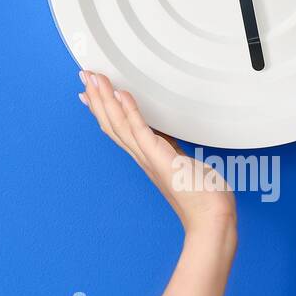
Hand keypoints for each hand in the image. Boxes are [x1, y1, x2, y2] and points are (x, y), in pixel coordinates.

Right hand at [79, 71, 235, 237]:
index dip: (102, 109)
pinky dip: (129, 110)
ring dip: (105, 100)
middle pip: (111, 123)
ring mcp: (148, 156)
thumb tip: (167, 137)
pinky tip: (121, 94)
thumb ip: (172, 148)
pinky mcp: (159, 156)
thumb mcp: (183, 163)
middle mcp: (142, 157)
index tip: (91, 93)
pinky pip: (140, 129)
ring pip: (118, 124)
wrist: (210, 219)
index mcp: (146, 158)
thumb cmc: (201, 197)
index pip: (118, 128)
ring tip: (95, 79)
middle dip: (96, 99)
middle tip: (84, 76)